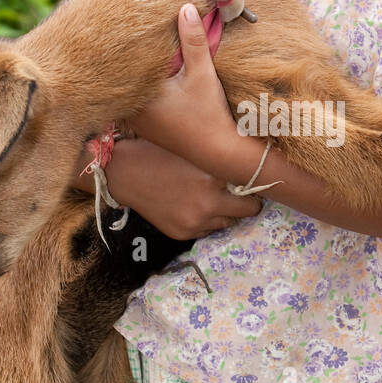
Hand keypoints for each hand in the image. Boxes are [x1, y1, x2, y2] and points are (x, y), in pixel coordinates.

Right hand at [74, 137, 262, 239]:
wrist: (124, 173)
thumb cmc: (158, 152)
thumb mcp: (194, 149)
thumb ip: (221, 160)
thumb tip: (250, 162)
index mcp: (214, 176)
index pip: (254, 184)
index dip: (255, 178)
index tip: (258, 176)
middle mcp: (209, 203)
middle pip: (249, 210)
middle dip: (248, 201)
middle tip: (244, 192)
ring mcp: (196, 222)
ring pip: (228, 222)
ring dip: (226, 212)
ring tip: (212, 197)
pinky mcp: (183, 233)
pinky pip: (207, 230)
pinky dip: (205, 220)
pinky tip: (192, 204)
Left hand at [127, 3, 240, 173]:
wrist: (219, 153)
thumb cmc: (209, 115)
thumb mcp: (202, 74)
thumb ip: (193, 41)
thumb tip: (186, 7)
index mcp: (139, 95)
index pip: (131, 59)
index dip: (137, 38)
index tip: (141, 18)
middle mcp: (131, 109)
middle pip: (130, 72)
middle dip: (137, 52)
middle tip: (140, 25)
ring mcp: (136, 119)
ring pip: (134, 85)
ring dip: (142, 69)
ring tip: (147, 41)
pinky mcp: (145, 125)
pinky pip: (139, 96)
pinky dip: (147, 83)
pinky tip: (159, 70)